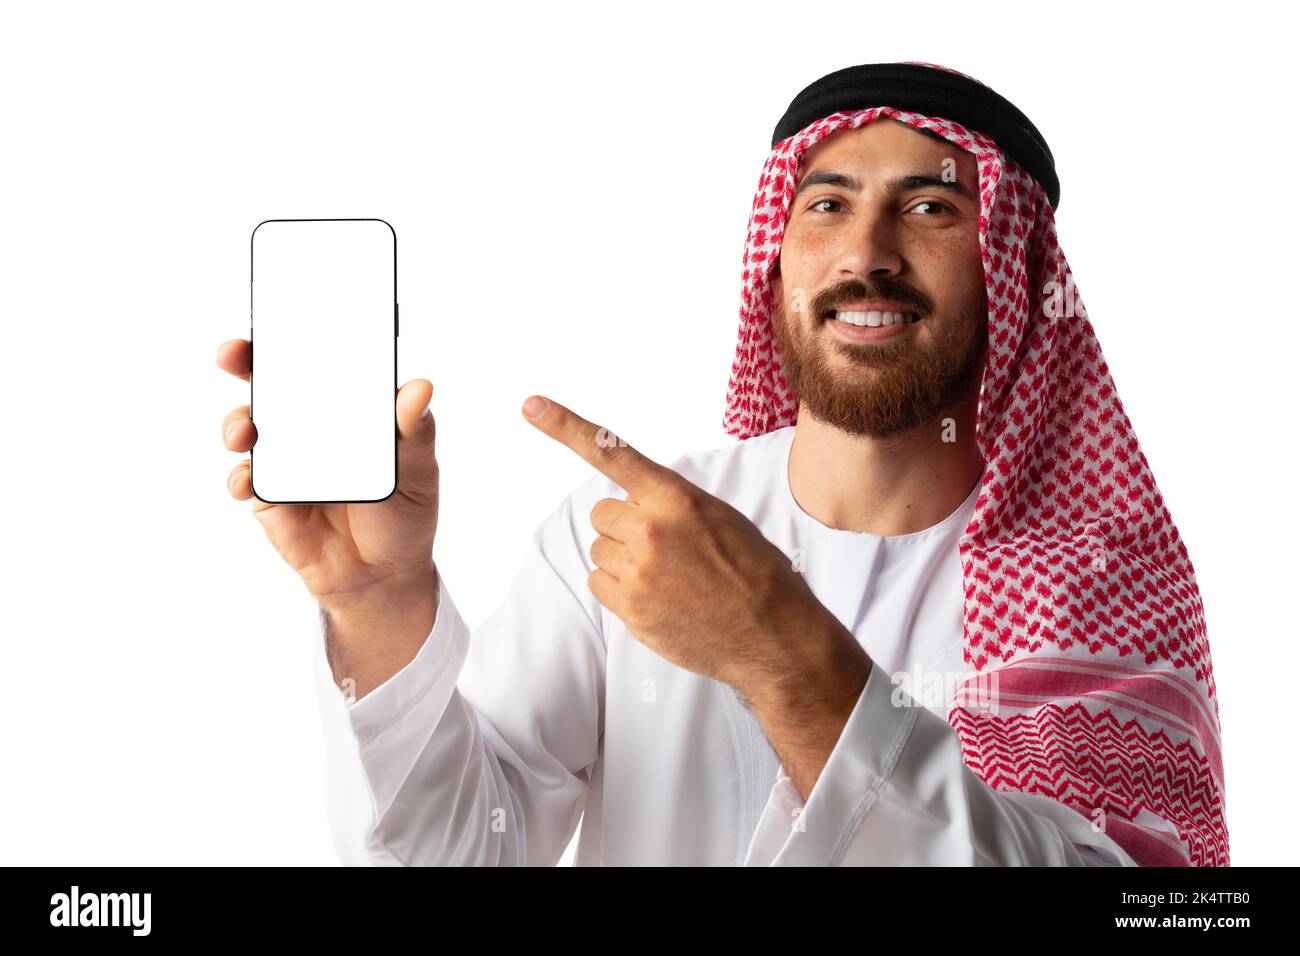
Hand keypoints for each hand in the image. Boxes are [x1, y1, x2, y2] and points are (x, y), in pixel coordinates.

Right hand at [217, 338, 439, 616]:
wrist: (382, 577)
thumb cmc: (405, 515)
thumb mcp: (418, 471)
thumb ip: (415, 431)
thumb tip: (421, 387)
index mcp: (348, 409)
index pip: (319, 362)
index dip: (300, 334)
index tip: (286, 311)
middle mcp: (310, 426)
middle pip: (271, 383)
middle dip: (246, 361)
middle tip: (235, 352)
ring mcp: (285, 459)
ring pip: (249, 426)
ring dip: (238, 421)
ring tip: (245, 429)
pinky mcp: (269, 497)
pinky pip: (245, 479)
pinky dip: (241, 476)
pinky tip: (248, 479)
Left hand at [520, 394, 840, 696]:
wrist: (772, 633)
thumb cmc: (752, 571)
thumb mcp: (719, 517)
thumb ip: (672, 504)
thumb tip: (634, 505)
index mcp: (676, 496)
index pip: (612, 452)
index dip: (565, 426)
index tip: (530, 406)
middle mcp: (651, 528)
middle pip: (602, 513)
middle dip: (624, 527)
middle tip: (665, 550)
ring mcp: (637, 570)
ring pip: (600, 550)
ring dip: (623, 560)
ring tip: (669, 578)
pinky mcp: (629, 607)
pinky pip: (599, 584)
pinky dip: (621, 591)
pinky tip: (658, 599)